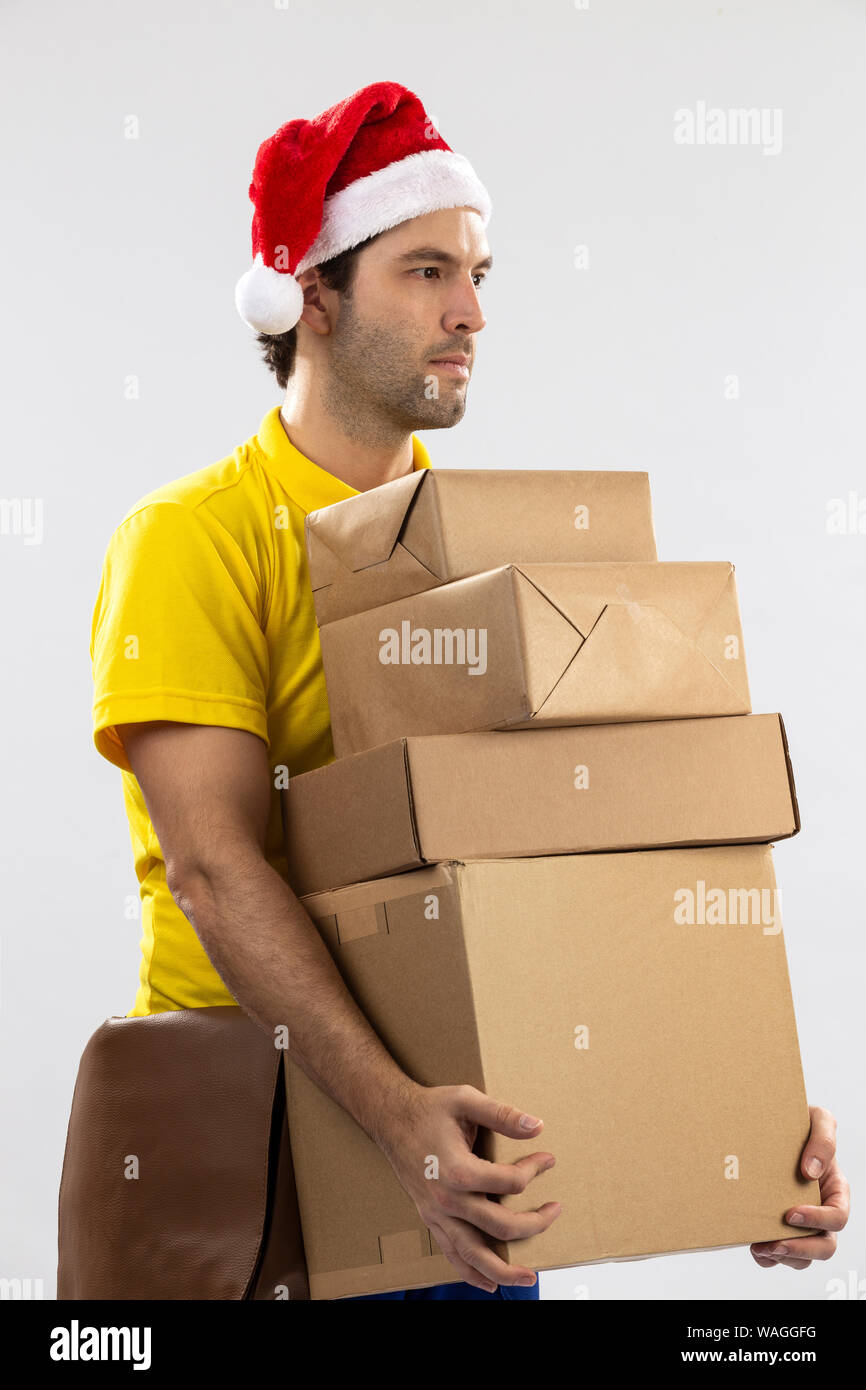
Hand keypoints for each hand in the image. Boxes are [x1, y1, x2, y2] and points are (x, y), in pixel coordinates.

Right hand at [377, 1081, 561, 1292]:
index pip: (510, 1182)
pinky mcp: (430, 1219)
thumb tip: (537, 1127)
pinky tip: (490, 1283)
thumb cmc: (429, 1108)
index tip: (547, 1158)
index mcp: (458, 1170)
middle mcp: (447, 1199)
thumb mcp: (466, 1100)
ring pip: (473, 1254)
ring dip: (504, 1271)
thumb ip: (502, 1114)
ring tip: (530, 1278)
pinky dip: (471, 1274)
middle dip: (534, 1223)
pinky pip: (451, 1254)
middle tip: (555, 1211)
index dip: (534, 1169)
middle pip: (500, 1225)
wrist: (391, 1118)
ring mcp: (437, 1214)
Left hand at [750, 1105, 849, 1269]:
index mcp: (835, 1190)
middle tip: (774, 1244)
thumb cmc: (801, 1123)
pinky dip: (767, 1258)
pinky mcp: (779, 1227)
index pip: (837, 1217)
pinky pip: (778, 1255)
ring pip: (802, 1257)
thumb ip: (823, 1140)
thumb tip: (811, 1171)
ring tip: (759, 1248)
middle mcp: (821, 1211)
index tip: (791, 1214)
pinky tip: (753, 1246)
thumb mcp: (819, 1120)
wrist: (772, 1124)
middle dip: (800, 1249)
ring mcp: (801, 1223)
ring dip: (782, 1257)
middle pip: (824, 1247)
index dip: (819, 1221)